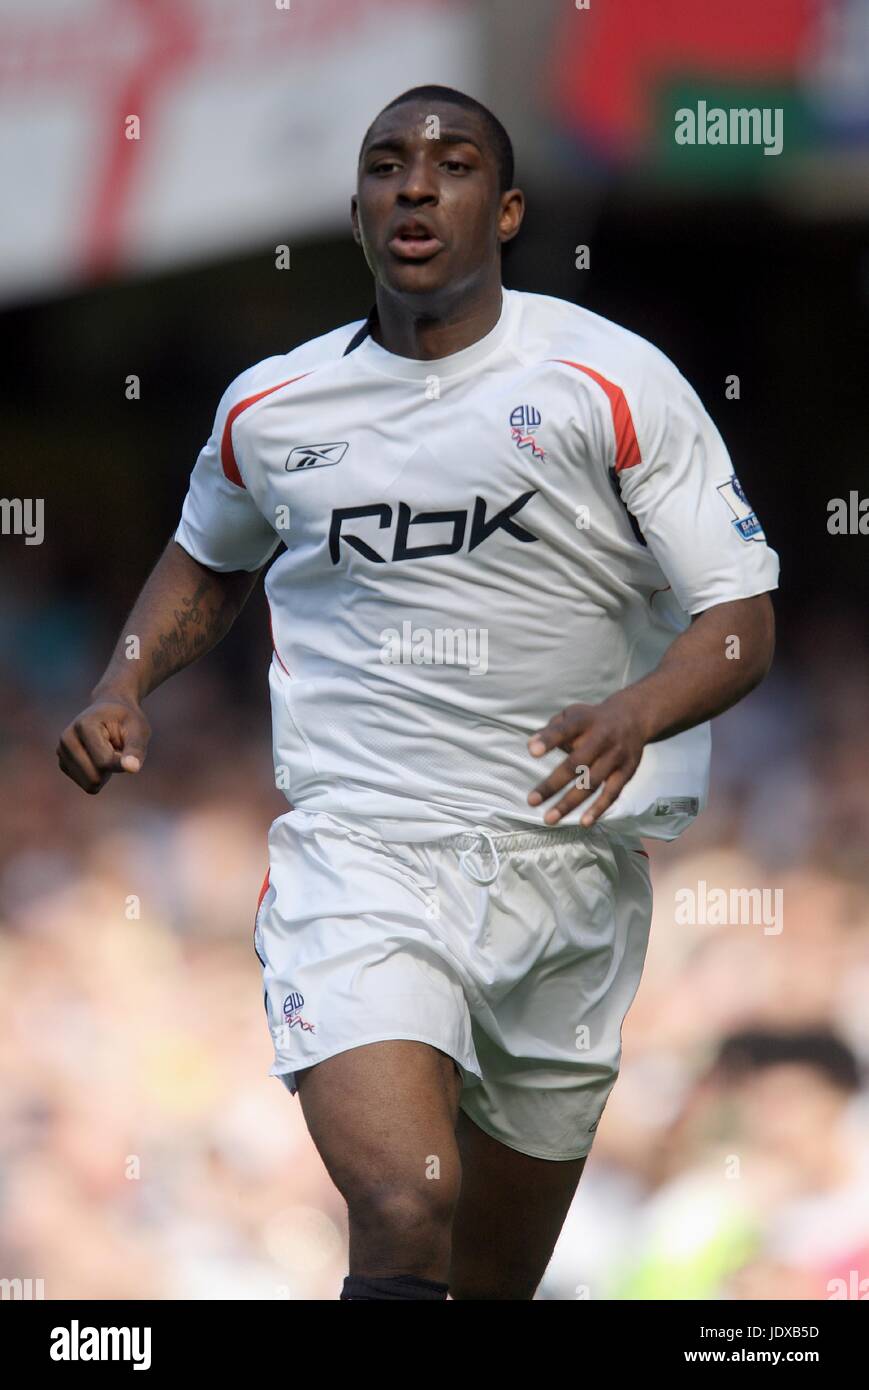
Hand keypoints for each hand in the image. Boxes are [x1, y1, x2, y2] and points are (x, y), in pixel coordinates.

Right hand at [57, 694, 150, 793]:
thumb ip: (135, 750)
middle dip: (112, 769)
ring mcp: (61, 752)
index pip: (104, 762)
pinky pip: (87, 785)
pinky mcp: (63, 763)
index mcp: (84, 726)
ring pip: (90, 785)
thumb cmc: (127, 721)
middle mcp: (67, 739)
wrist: (110, 711)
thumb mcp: (138, 731)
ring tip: (108, 751)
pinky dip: (99, 776)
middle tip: (116, 748)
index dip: (123, 761)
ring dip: (106, 773)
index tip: (127, 746)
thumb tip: (132, 769)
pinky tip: (99, 757)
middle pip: (94, 777)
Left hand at [527, 693, 647, 826]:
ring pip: (591, 783)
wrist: (634, 717)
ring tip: (550, 818)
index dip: (549, 740)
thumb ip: (552, 729)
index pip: (565, 730)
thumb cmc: (592, 720)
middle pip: (576, 764)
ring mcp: (616, 756)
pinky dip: (598, 808)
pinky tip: (583, 822)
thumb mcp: (572, 714)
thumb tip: (531, 745)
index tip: (532, 752)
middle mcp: (602, 738)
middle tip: (532, 800)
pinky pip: (612, 793)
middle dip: (553, 784)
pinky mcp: (626, 771)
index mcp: (584, 721)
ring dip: (569, 802)